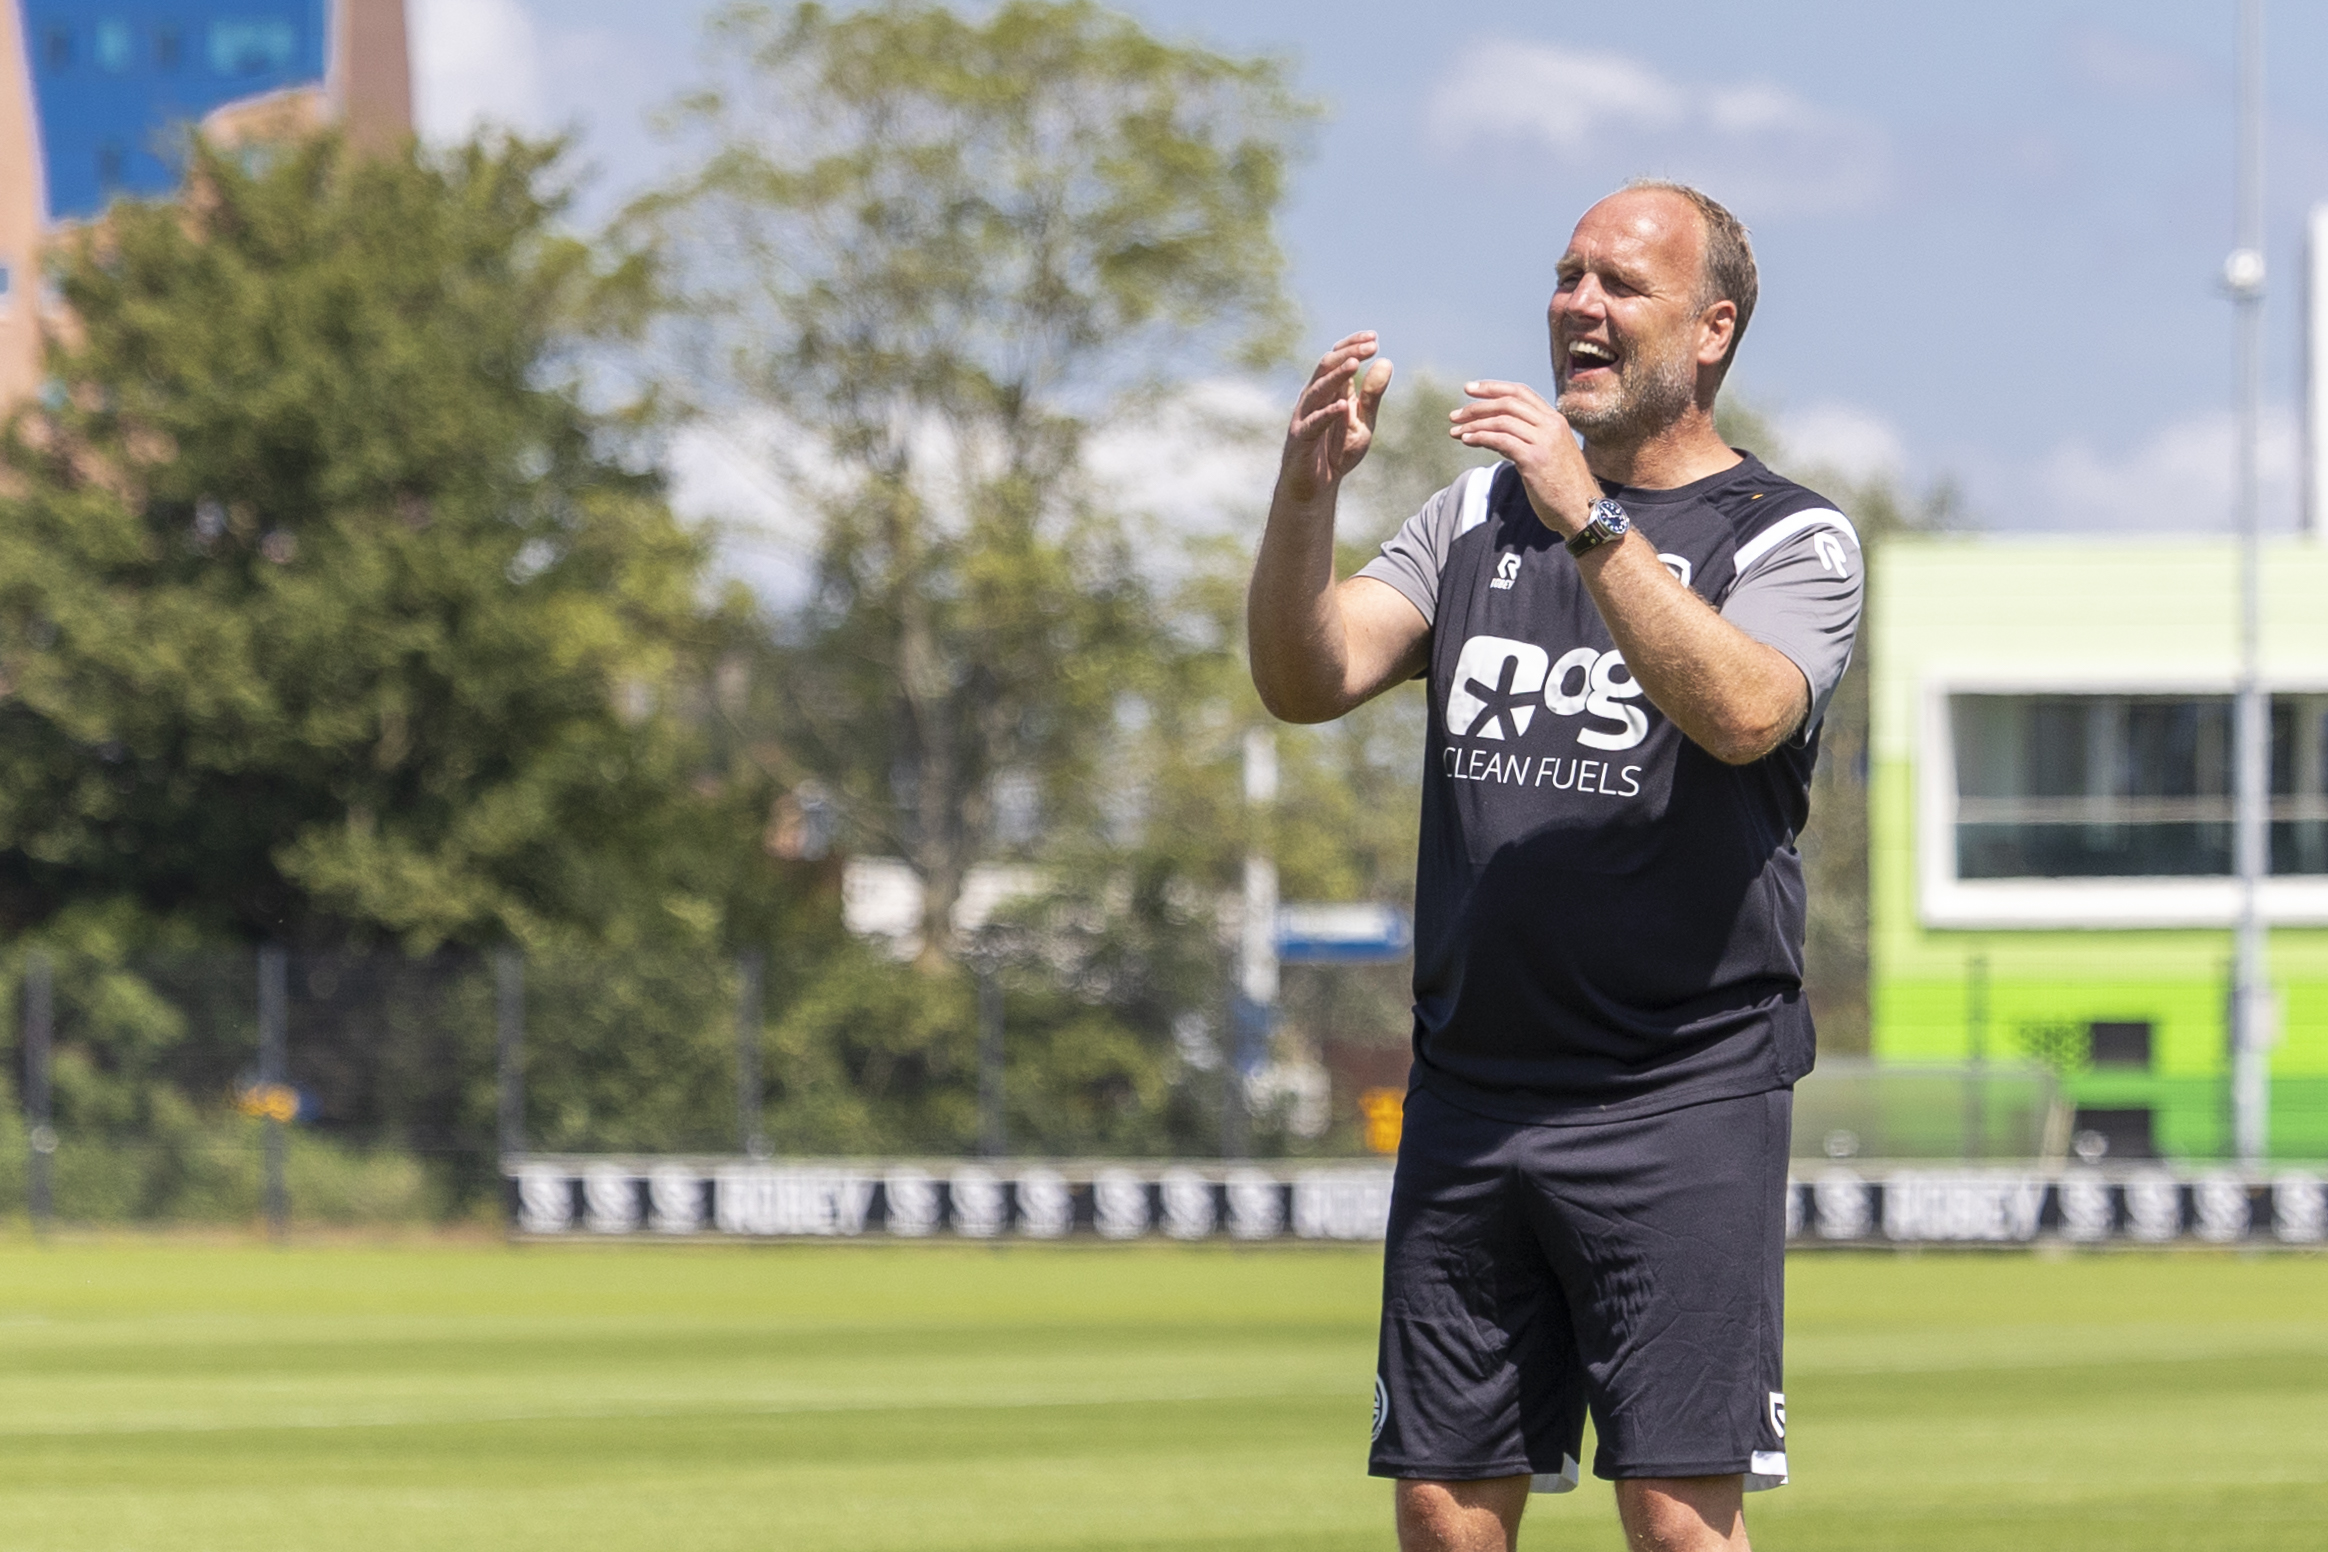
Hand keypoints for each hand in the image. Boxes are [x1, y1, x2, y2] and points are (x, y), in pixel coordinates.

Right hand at [1280, 332, 1392, 501]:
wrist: (1315, 487)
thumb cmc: (1337, 451)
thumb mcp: (1362, 422)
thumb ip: (1372, 395)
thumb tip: (1386, 361)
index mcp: (1328, 390)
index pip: (1337, 358)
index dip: (1352, 345)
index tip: (1373, 338)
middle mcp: (1314, 398)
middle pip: (1326, 366)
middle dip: (1348, 354)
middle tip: (1370, 346)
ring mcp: (1305, 417)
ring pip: (1318, 390)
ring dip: (1337, 376)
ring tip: (1355, 364)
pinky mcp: (1301, 439)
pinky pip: (1313, 423)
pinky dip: (1327, 414)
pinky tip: (1342, 406)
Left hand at [1449, 380, 1598, 537]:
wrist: (1583, 510)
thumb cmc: (1564, 486)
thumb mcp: (1550, 453)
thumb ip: (1529, 438)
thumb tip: (1497, 434)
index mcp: (1555, 420)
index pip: (1520, 392)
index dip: (1493, 387)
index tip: (1469, 389)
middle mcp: (1551, 425)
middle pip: (1508, 402)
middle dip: (1477, 406)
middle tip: (1455, 415)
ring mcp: (1544, 441)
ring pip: (1502, 420)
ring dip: (1473, 424)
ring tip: (1455, 431)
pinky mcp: (1534, 459)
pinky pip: (1501, 441)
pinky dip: (1480, 437)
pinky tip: (1467, 440)